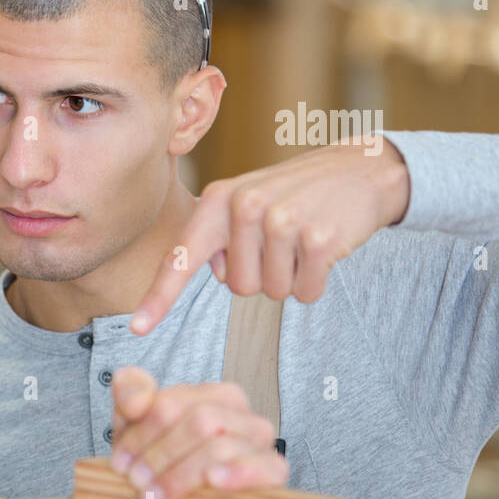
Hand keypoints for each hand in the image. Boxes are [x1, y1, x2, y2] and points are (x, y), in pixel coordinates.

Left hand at [108, 367, 287, 498]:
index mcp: (214, 396)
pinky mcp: (273, 472)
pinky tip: (212, 480)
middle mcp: (243, 415)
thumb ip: (130, 393)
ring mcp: (261, 443)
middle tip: (136, 482)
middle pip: (199, 422)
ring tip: (155, 497)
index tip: (122, 461)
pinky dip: (236, 472)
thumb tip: (135, 402)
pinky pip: (263, 467)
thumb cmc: (164, 459)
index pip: (173, 404)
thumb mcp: (137, 422)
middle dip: (160, 455)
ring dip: (180, 474)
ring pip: (220, 446)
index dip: (141, 433)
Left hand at [131, 135, 409, 334]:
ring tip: (303, 239)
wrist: (359, 169)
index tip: (138, 328)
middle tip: (283, 239)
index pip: (181, 257)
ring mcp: (281, 221)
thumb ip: (220, 238)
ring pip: (272, 293)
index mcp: (217, 200)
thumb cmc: (294, 194)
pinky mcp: (318, 239)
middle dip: (262, 274)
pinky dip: (317, 282)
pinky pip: (306, 293)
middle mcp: (243, 207)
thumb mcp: (246, 203)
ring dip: (292, 277)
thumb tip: (217, 273)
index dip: (159, 297)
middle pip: (237, 287)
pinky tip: (325, 247)